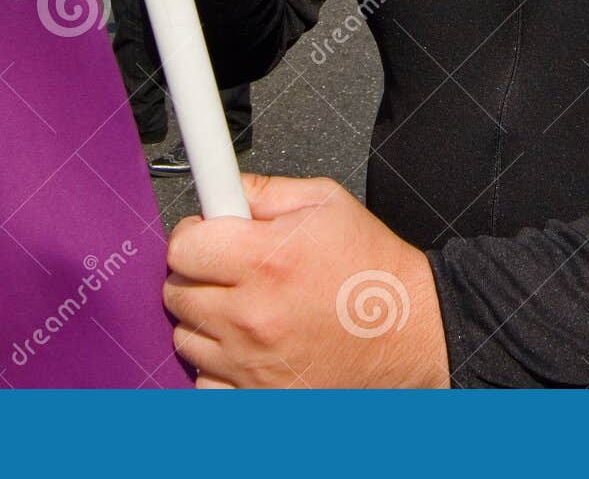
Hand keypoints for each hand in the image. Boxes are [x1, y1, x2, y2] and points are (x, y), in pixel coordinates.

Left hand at [164, 174, 449, 387]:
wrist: (412, 331)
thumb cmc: (371, 269)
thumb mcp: (326, 203)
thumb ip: (264, 190)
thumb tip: (221, 188)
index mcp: (267, 260)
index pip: (181, 247)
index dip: (193, 236)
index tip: (207, 238)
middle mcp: (253, 316)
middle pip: (175, 292)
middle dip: (197, 276)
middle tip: (229, 271)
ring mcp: (253, 364)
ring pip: (185, 337)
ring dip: (204, 321)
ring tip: (243, 308)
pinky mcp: (259, 399)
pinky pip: (204, 382)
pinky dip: (217, 365)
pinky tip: (245, 347)